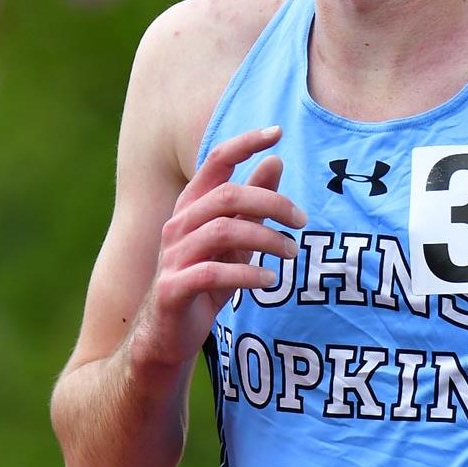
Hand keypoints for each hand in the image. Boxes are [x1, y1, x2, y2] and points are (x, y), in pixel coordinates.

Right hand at [127, 126, 305, 373]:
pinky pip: (213, 273)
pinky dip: (247, 275)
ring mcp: (173, 256)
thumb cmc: (204, 282)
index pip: (215, 161)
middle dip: (271, 203)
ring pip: (223, 231)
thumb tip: (276, 160)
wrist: (166, 335)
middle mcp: (178, 225)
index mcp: (191, 206)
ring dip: (265, 239)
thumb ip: (253, 204)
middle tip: (301, 222)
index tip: (277, 131)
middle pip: (227, 196)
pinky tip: (269, 282)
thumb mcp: (235, 241)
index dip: (245, 142)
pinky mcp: (173, 288)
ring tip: (291, 253)